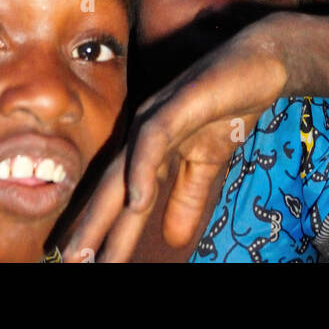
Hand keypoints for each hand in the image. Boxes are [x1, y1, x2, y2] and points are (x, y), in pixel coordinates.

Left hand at [61, 18, 287, 261]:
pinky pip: (154, 140)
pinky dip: (142, 170)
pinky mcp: (179, 102)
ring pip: (123, 169)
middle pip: (110, 189)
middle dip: (88, 230)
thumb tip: (173, 240)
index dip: (98, 230)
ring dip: (103, 213)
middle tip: (66, 265)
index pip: (118, 197)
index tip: (80, 265)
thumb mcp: (208, 164)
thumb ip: (187, 198)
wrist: (261, 63)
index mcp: (148, 149)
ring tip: (86, 252)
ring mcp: (158, 115)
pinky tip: (136, 201)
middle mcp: (143, 133)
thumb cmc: (229, 106)